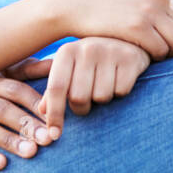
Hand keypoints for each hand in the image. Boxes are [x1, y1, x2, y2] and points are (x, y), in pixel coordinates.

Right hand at [0, 57, 51, 170]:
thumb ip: (25, 71)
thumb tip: (56, 62)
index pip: (14, 89)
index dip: (35, 103)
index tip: (55, 119)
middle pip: (1, 109)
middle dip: (25, 124)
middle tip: (48, 139)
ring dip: (8, 140)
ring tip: (31, 152)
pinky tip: (1, 164)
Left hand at [36, 36, 151, 138]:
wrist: (128, 37)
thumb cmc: (92, 58)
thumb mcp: (70, 68)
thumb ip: (54, 88)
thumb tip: (41, 111)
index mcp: (67, 51)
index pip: (56, 88)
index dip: (54, 114)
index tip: (55, 134)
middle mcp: (87, 48)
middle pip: (79, 97)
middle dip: (82, 107)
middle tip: (87, 101)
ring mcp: (111, 51)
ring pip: (102, 97)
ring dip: (103, 99)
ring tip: (105, 83)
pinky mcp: (131, 58)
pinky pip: (122, 91)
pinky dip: (120, 92)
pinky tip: (120, 78)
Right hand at [59, 0, 172, 60]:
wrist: (76, 6)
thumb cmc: (112, 8)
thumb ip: (169, 8)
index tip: (166, 43)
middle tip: (161, 53)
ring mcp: (150, 9)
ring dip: (169, 54)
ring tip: (152, 53)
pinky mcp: (137, 25)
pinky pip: (161, 50)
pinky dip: (154, 57)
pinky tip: (140, 53)